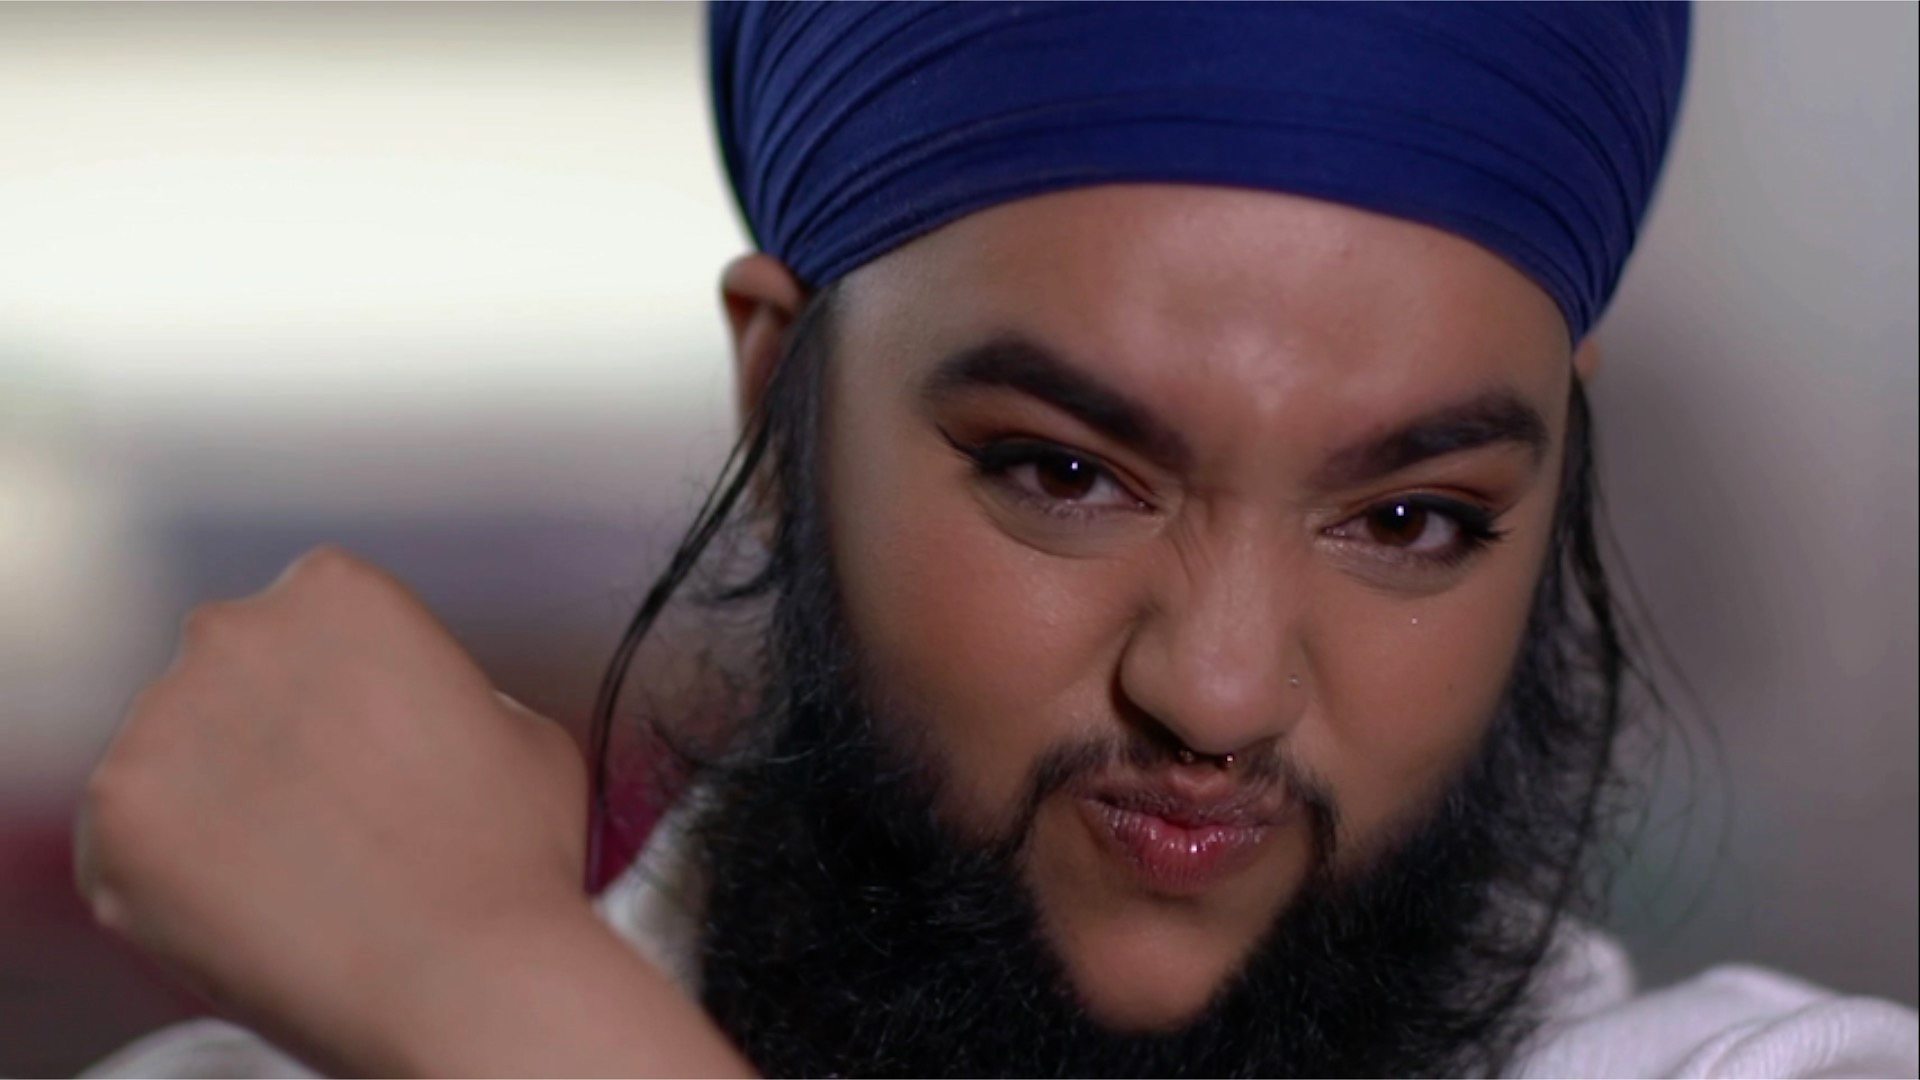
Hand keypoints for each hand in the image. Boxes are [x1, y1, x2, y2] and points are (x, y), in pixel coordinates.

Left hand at [74, 547, 729, 1074]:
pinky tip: (254, 910)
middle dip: (264, 734)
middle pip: (231, 676)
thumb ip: (441, 692)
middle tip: (327, 815)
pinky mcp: (113, 815)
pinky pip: (127, 839)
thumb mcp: (518, 728)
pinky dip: (175, 877)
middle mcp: (234, 632)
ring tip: (297, 876)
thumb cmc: (510, 858)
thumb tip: (408, 715)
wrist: (462, 974)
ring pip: (173, 758)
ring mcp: (160, 722)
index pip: (307, 622)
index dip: (340, 692)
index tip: (364, 747)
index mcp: (337, 590)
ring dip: (216, 805)